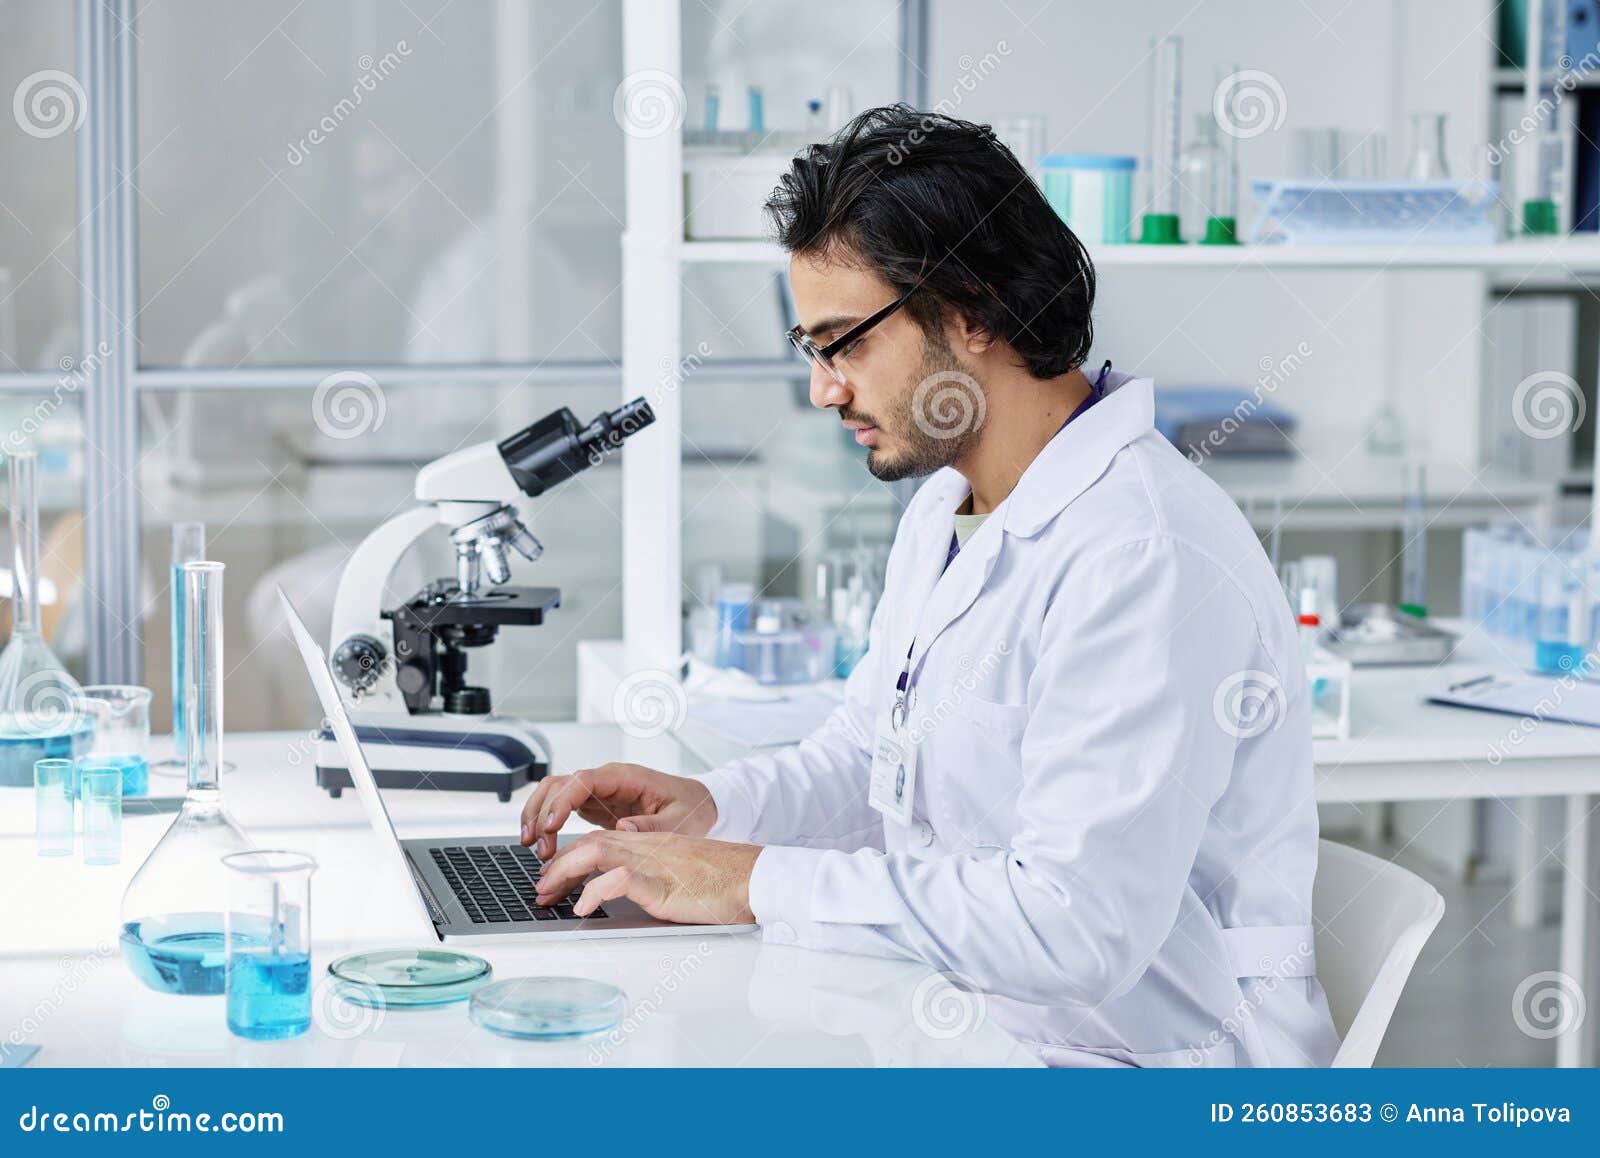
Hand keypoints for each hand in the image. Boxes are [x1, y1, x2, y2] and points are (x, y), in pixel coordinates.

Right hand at [519, 763, 716, 857]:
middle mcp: (606, 780)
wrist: (696, 804)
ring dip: (537, 815)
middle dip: (542, 813)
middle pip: (560, 784)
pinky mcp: (594, 804)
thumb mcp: (680, 821)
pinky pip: (561, 807)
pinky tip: (540, 843)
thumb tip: (623, 828)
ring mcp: (598, 791)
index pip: (583, 780)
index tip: (550, 826)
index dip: (562, 801)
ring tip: (531, 846)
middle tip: (540, 848)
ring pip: (554, 792)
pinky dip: (545, 821)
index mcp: (625, 778)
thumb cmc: (690, 808)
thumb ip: (653, 825)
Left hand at [535, 830, 760, 925]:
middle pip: (590, 843)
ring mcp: (652, 861)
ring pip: (596, 852)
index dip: (570, 859)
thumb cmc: (722, 880)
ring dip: (565, 873)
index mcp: (650, 844)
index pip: (600, 841)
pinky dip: (594, 890)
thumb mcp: (678, 874)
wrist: (753, 877)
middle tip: (539, 891)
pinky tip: (582, 907)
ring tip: (547, 896)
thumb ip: (652, 877)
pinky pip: (618, 879)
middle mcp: (646, 847)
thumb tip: (628, 892)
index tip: (553, 880)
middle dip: (558, 866)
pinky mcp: (661, 881)